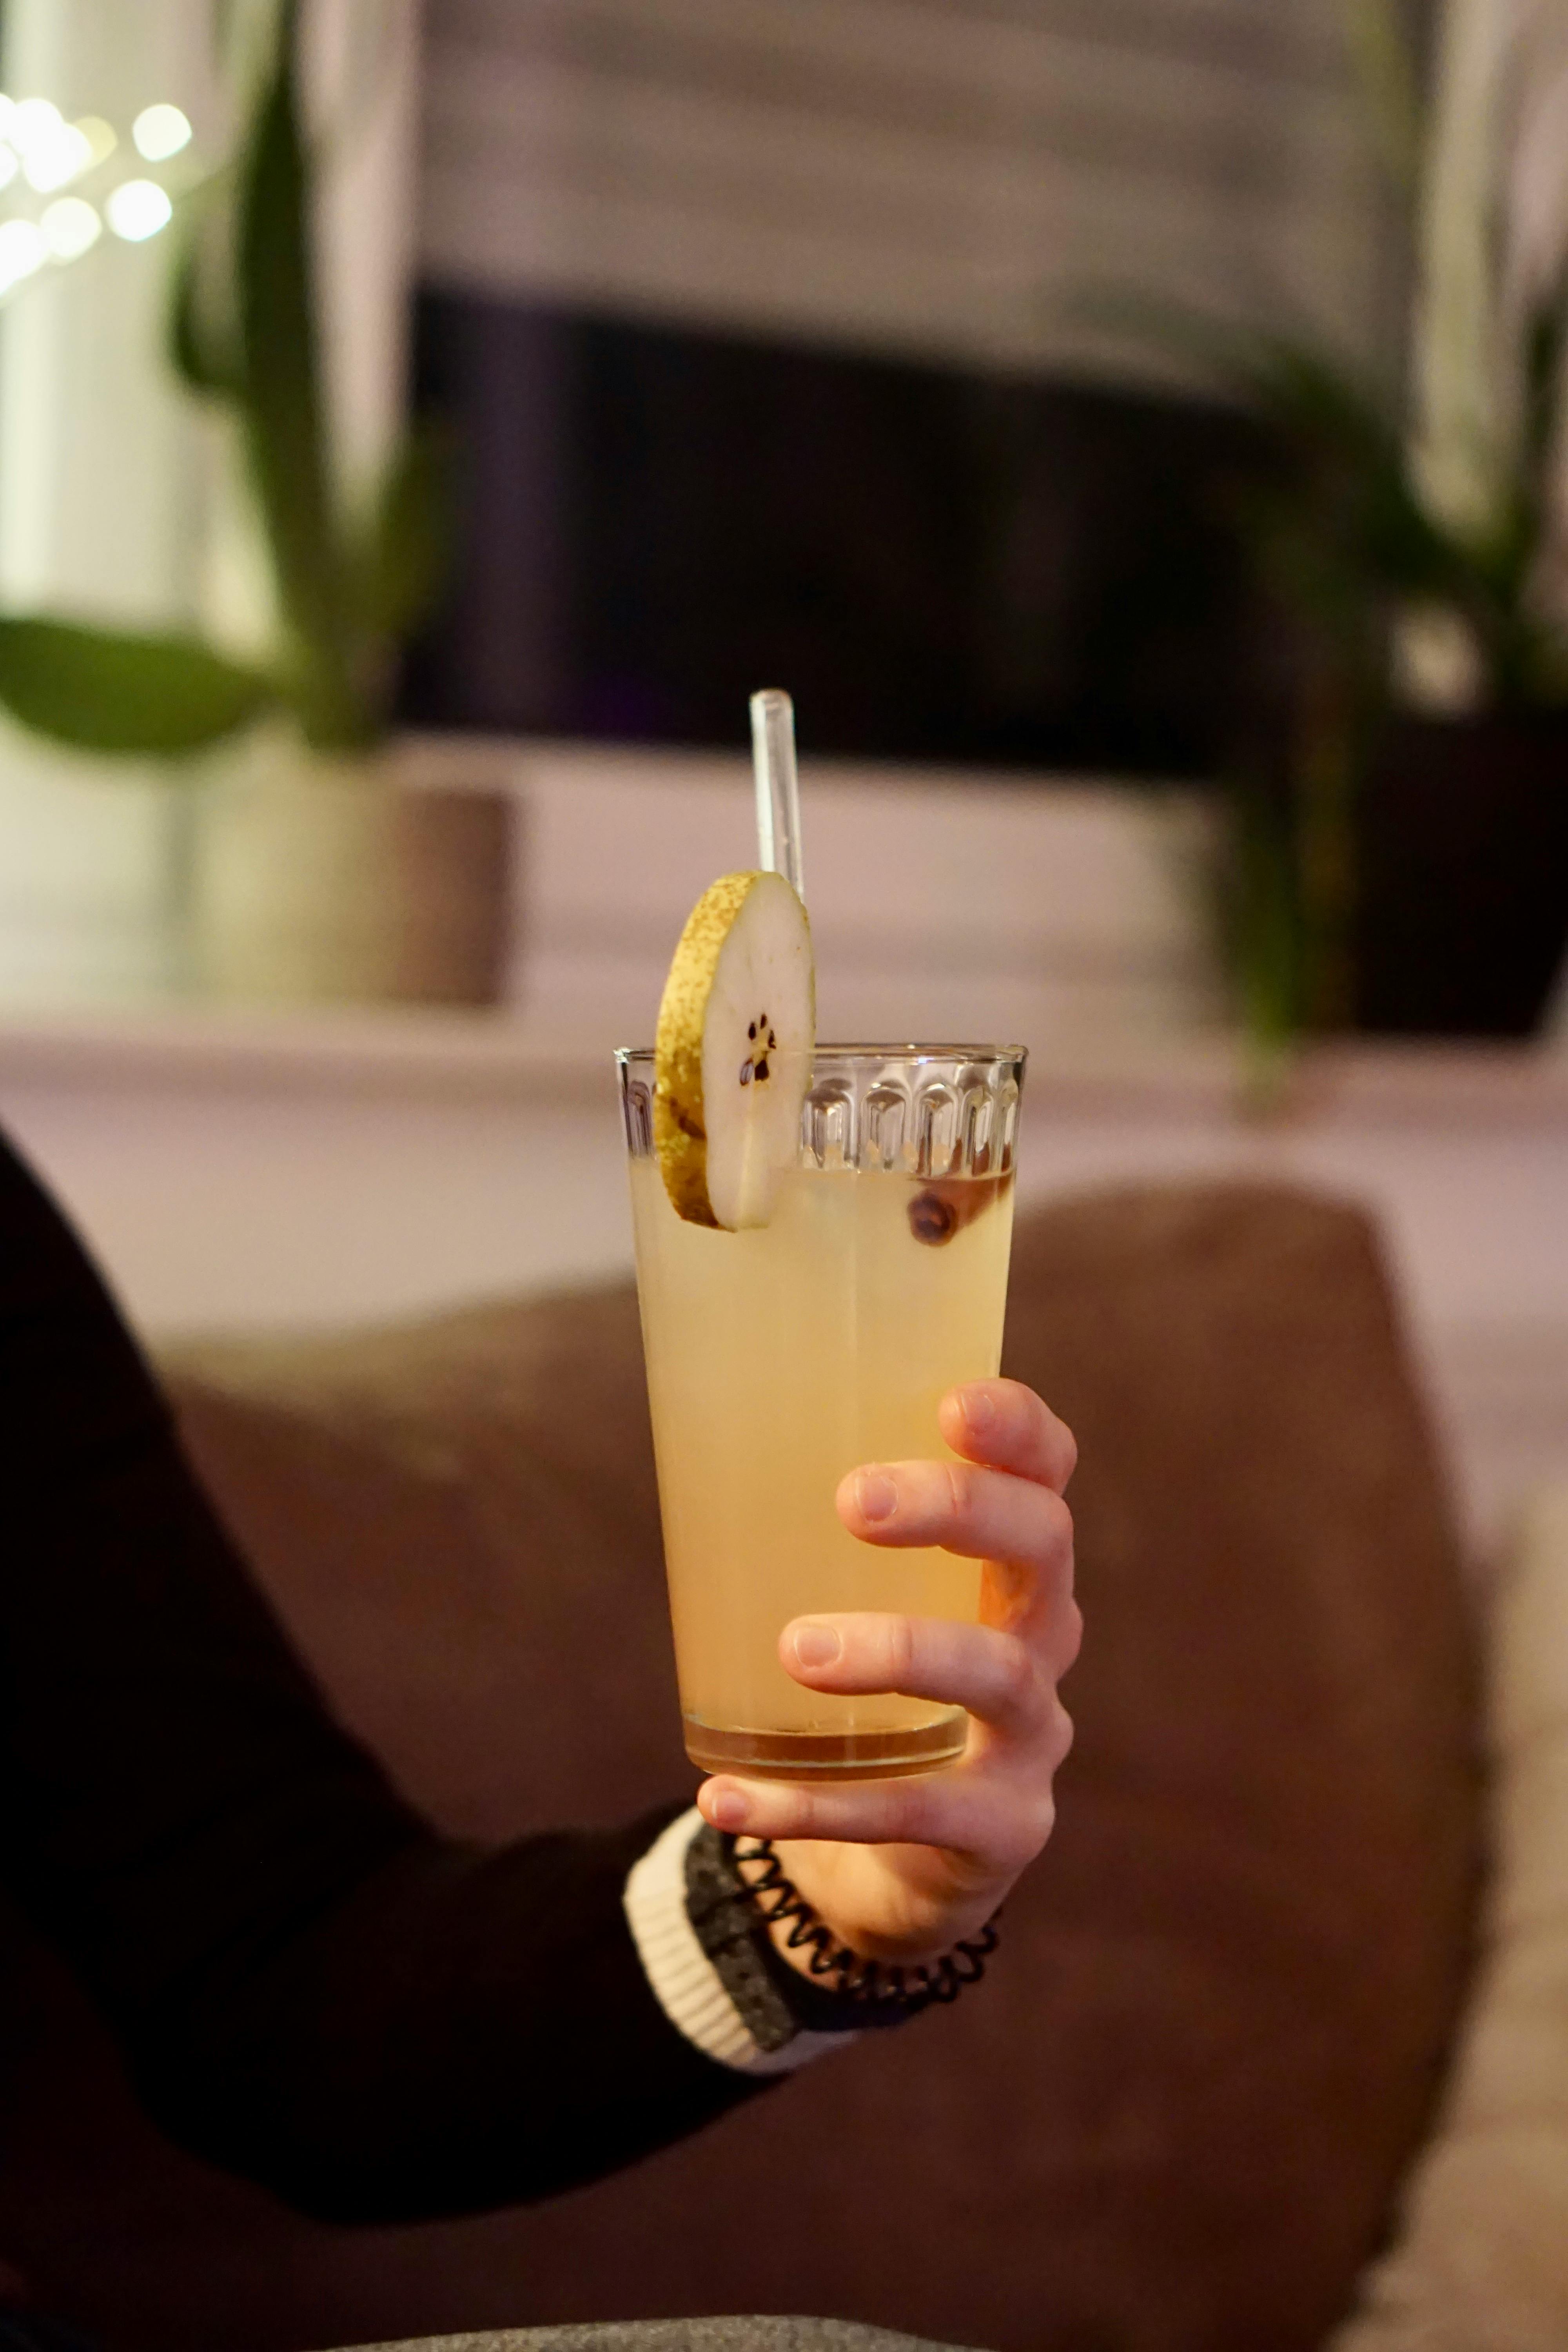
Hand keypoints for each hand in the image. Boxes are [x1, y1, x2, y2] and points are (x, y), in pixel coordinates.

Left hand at [695, 1378, 1079, 1970]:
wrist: (897, 1867)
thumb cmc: (869, 1700)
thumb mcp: (859, 1610)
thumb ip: (813, 1539)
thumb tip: (691, 1445)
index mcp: (1012, 1565)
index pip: (1047, 1475)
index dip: (1021, 1431)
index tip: (954, 1405)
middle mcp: (1044, 1635)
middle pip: (1042, 1544)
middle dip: (958, 1508)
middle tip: (854, 1501)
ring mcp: (1035, 1734)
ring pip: (997, 1672)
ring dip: (898, 1650)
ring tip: (796, 1649)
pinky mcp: (1006, 1827)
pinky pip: (918, 1810)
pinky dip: (814, 1807)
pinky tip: (726, 1798)